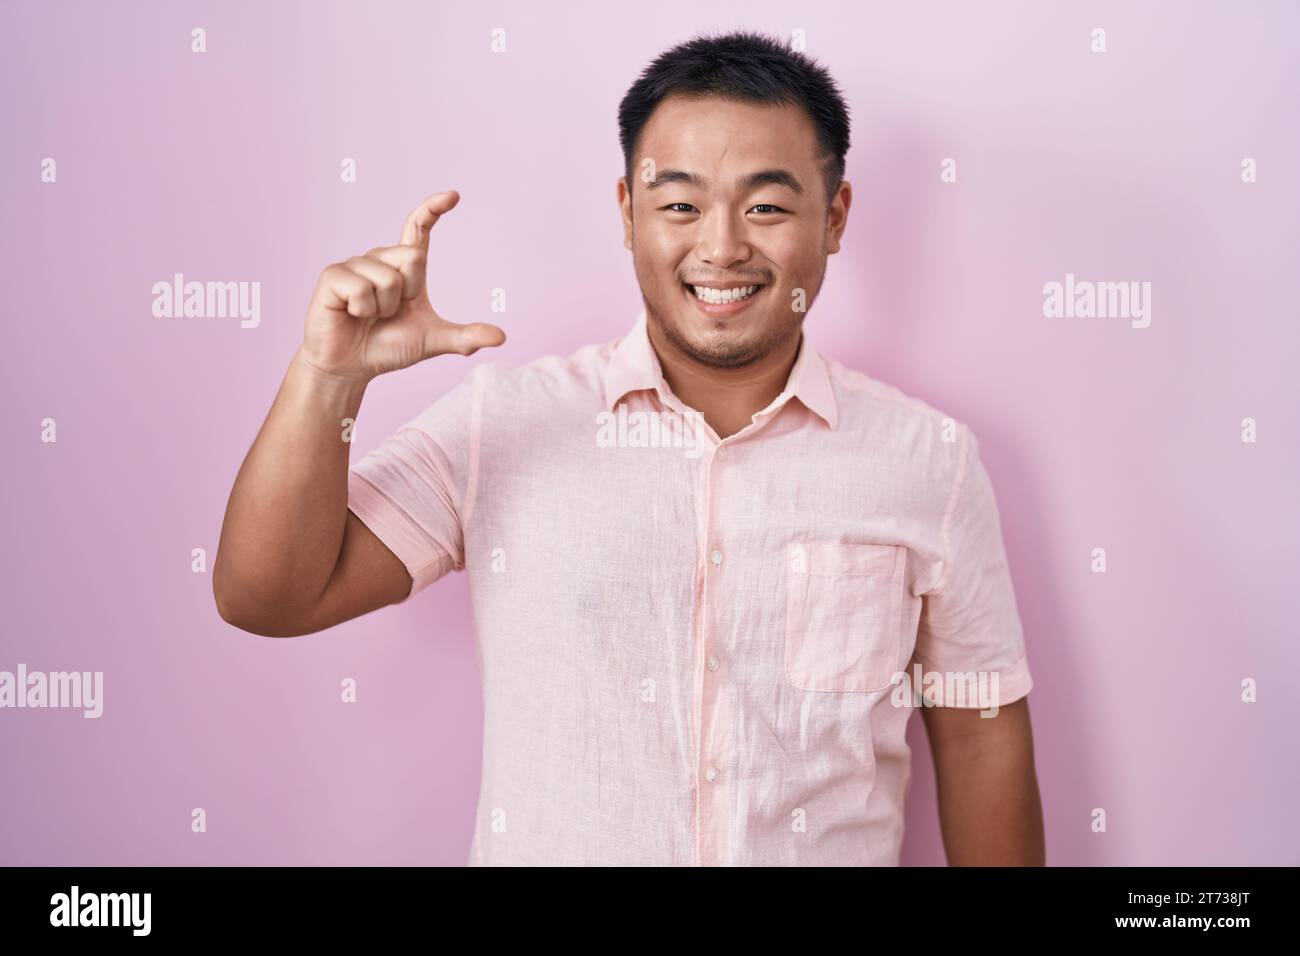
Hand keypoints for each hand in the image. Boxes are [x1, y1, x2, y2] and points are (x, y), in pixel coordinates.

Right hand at [299, 190, 505, 381]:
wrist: (351, 367)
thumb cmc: (388, 347)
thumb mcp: (432, 341)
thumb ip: (465, 337)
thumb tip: (501, 337)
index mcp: (403, 266)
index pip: (419, 228)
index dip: (433, 209)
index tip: (453, 196)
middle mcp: (379, 258)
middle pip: (412, 258)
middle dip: (406, 294)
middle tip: (389, 313)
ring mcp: (353, 264)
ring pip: (388, 278)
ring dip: (382, 308)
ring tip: (368, 316)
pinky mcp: (332, 276)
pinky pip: (361, 288)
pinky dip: (362, 310)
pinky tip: (351, 315)